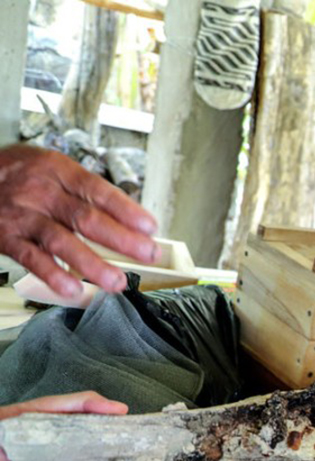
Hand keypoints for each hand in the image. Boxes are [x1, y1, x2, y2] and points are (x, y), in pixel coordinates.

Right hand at [0, 145, 157, 297]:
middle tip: (148, 254)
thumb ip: (81, 191)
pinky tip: (71, 288)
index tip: (150, 227)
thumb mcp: (48, 167)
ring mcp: (23, 216)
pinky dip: (52, 274)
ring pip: (62, 241)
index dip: (126, 210)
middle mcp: (41, 192)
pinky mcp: (6, 237)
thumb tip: (125, 219)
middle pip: (86, 217)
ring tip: (118, 281)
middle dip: (122, 239)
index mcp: (57, 170)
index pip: (98, 190)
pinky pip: (31, 257)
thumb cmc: (14, 173)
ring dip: (93, 264)